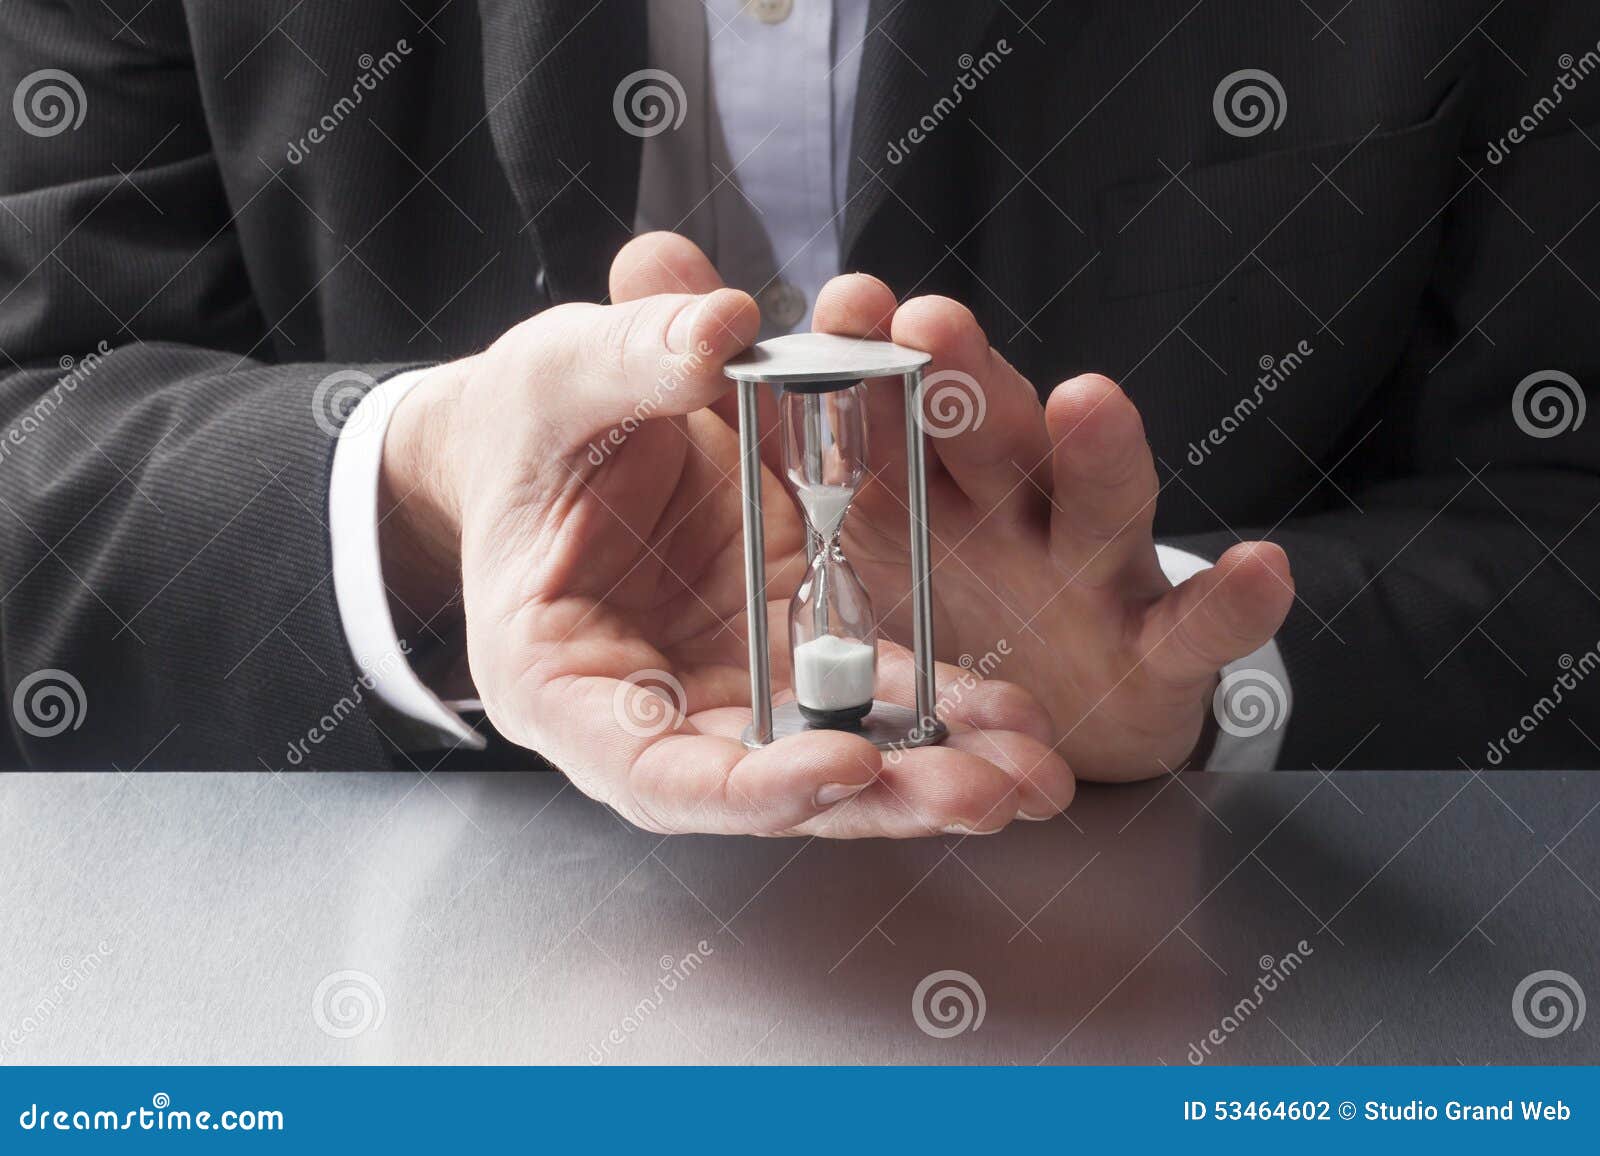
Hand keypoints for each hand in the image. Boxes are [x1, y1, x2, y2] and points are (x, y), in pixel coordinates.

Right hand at [375, 235, 1074, 834]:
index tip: (849, 764)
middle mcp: (651, 710)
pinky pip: (868, 688)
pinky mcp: (787, 648)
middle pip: (766, 786)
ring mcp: (726, 687)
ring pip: (832, 754)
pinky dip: (938, 708)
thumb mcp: (557, 377)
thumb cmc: (529, 424)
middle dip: (880, 796)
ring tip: (1032, 779)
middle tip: (987, 795)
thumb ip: (629, 358)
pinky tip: (1013, 717)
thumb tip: (724, 327)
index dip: (751, 785)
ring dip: (932, 771)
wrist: (555, 432)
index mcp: (559, 681)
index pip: (652, 772)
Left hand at [806, 275, 1294, 781]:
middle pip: (990, 438)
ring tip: (1087, 400)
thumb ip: (757, 409)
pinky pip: (1192, 631)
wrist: (1053, 721)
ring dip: (1096, 457)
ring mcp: (1086, 575)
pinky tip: (1259, 570)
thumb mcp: (839, 519)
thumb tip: (661, 266)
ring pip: (1095, 509)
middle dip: (963, 384)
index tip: (844, 305)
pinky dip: (1229, 605)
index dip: (869, 356)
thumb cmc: (946, 602)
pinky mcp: (1151, 655)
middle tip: (930, 328)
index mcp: (924, 479)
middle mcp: (1009, 512)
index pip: (892, 405)